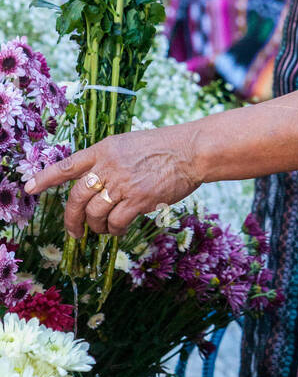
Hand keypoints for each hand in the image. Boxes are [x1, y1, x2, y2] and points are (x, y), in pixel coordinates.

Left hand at [22, 128, 203, 237]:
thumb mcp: (129, 145)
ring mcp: (122, 183)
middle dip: (71, 219)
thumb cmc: (164, 148)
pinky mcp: (138, 199)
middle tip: (74, 231)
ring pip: (95, 213)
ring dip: (96, 227)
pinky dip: (115, 230)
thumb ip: (109, 161)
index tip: (29, 188)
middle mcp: (108, 166)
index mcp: (104, 149)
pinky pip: (116, 222)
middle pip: (76, 197)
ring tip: (105, 229)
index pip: (67, 165)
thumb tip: (95, 186)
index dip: (45, 178)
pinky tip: (120, 229)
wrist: (191, 151)